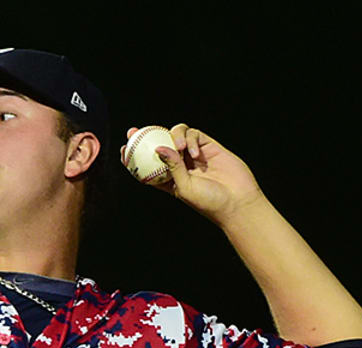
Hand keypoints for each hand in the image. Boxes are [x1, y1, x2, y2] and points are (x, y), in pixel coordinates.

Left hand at [120, 124, 263, 223]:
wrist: (237, 201)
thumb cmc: (209, 202)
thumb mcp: (184, 188)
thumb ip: (172, 168)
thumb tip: (158, 148)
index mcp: (169, 178)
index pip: (147, 164)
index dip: (134, 156)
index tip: (124, 149)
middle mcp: (179, 164)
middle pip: (158, 144)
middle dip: (145, 136)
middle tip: (134, 131)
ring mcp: (193, 154)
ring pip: (176, 135)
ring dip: (174, 137)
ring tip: (182, 147)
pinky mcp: (208, 145)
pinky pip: (195, 134)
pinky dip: (192, 139)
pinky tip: (195, 152)